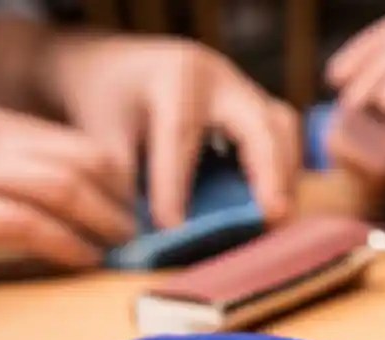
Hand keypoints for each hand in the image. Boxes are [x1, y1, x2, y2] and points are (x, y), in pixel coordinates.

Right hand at [0, 98, 133, 266]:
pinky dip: (67, 246)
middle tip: (135, 231)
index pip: (80, 145)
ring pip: (62, 192)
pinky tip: (82, 260)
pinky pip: (29, 228)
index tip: (132, 204)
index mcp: (1, 126)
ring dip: (102, 224)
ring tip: (118, 248)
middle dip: (120, 202)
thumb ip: (19, 156)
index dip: (118, 178)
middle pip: (82, 165)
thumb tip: (74, 186)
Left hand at [39, 35, 299, 227]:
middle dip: (268, 171)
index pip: (181, 133)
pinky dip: (282, 171)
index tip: (171, 228)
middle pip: (258, 123)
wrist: (116, 64)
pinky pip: (281, 135)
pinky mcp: (255, 106)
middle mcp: (219, 77)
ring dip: (285, 174)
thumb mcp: (99, 128)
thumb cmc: (106, 98)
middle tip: (273, 217)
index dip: (176, 184)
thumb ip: (118, 175)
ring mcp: (243, 88)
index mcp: (175, 75)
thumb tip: (137, 231)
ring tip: (277, 218)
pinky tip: (271, 206)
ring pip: (282, 127)